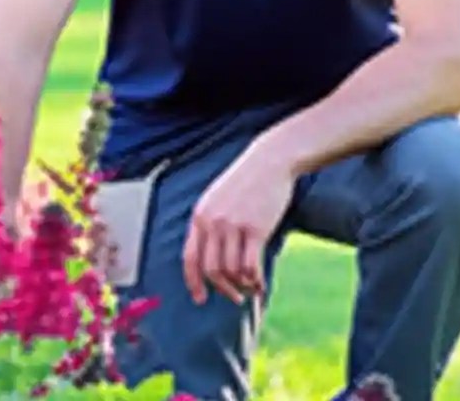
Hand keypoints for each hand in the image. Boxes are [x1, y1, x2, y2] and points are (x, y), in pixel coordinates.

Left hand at [182, 147, 296, 304]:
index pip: (189, 258)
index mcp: (199, 216)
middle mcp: (212, 222)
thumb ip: (209, 223)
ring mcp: (233, 226)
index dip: (193, 283)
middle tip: (234, 297)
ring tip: (250, 289)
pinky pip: (251, 265)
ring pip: (231, 270)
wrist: (270, 161)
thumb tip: (210, 258)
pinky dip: (255, 281)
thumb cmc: (246, 181)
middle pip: (211, 270)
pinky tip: (260, 285)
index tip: (200, 299)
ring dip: (241, 286)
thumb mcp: (217, 198)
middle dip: (222, 289)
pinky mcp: (256, 229)